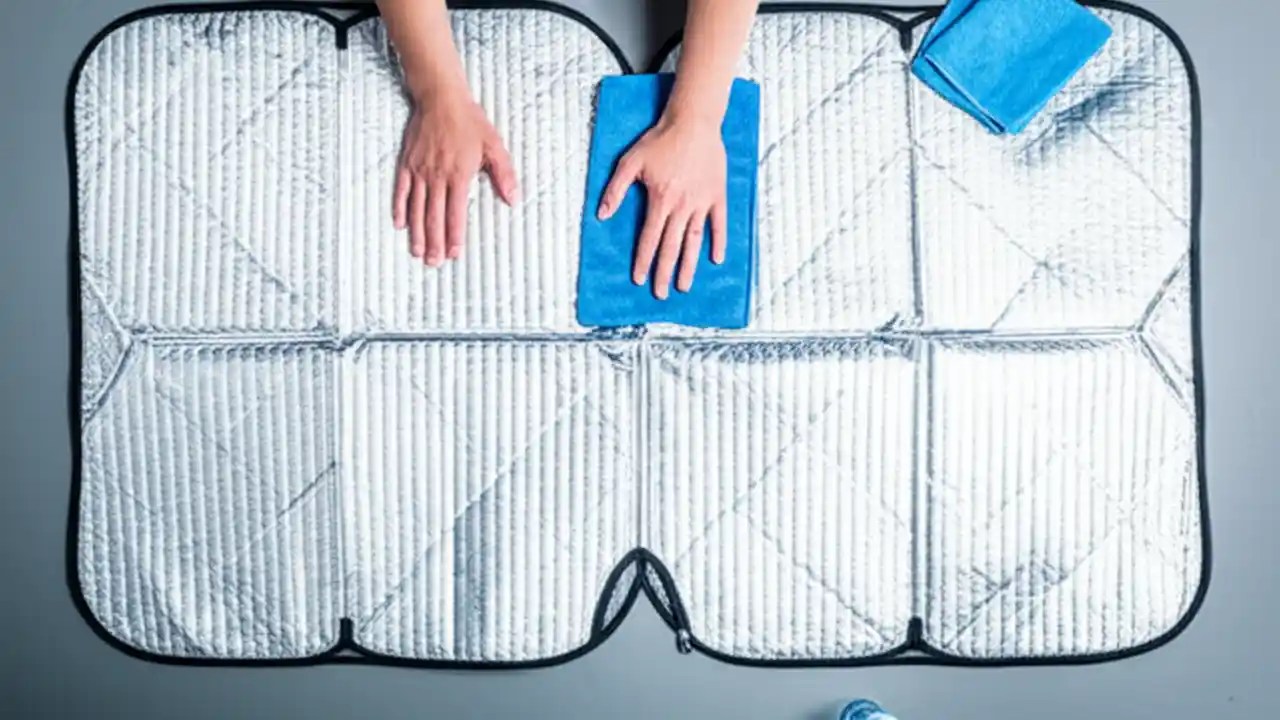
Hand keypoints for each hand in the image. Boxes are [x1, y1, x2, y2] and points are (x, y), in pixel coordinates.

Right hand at [393, 91, 518, 265]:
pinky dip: (400, 208)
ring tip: (417, 252)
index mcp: (459, 175)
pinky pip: (401, 190)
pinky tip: (399, 225)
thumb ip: (504, 174)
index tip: (454, 254)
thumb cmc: (470, 121)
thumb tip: (513, 199)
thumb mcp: (494, 145)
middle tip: (433, 263)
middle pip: (434, 216)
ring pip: (417, 208)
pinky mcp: (407, 163)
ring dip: (417, 232)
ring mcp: (419, 171)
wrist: (441, 98)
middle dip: (434, 242)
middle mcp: (437, 176)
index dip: (454, 236)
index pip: (455, 213)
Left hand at [598, 115, 726, 298]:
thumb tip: (602, 215)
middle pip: (671, 247)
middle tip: (661, 293)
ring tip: (685, 286)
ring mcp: (702, 202)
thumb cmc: (659, 140)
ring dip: (689, 266)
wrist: (693, 122)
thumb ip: (615, 190)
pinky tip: (715, 259)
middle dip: (665, 272)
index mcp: (660, 200)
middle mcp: (682, 206)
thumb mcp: (629, 162)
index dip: (643, 260)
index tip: (638, 278)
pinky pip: (718, 224)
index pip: (649, 238)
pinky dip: (718, 242)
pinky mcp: (717, 195)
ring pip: (694, 241)